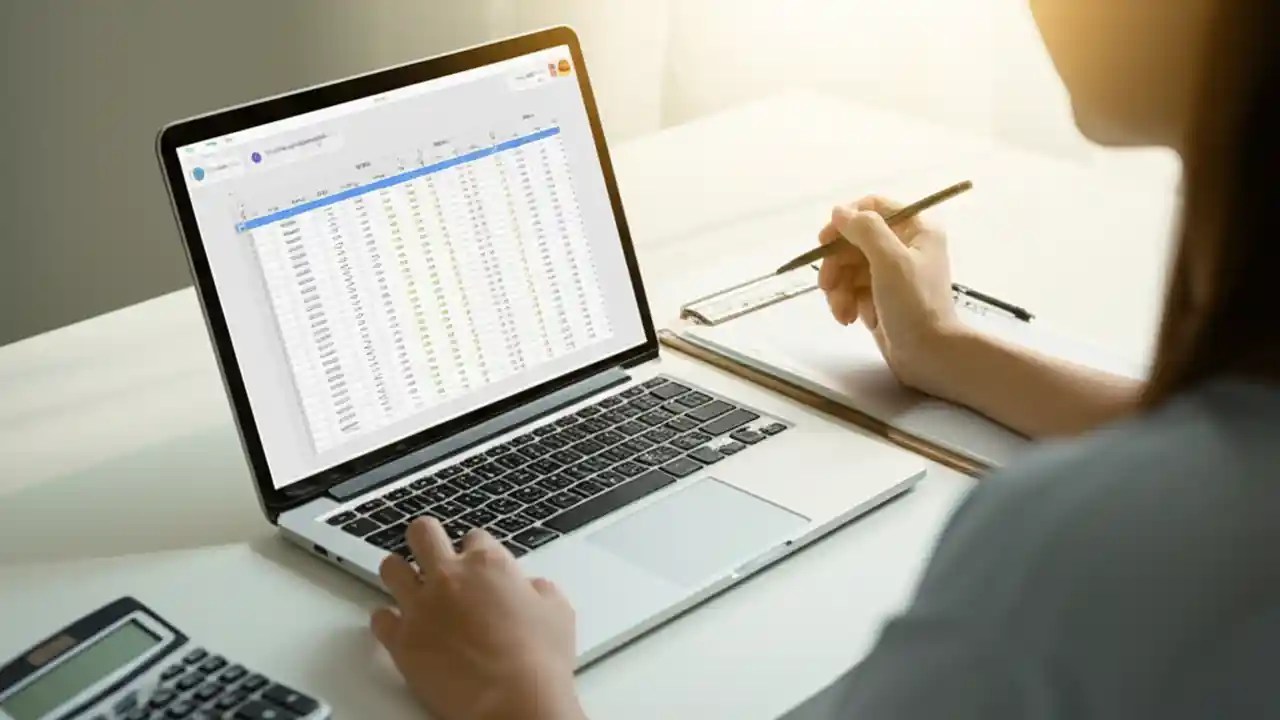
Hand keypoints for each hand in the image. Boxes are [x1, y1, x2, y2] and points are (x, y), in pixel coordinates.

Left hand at [371, 519, 584, 719]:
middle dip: (426, 538)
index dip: (476, 550)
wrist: (512, 701)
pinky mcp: (402, 640)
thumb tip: (532, 588)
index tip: (476, 562)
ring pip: (391, 567)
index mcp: (488, 565)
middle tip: (430, 551)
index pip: (474, 536)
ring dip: (399, 573)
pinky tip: (400, 626)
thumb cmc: (538, 661)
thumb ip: (540, 590)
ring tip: (408, 584)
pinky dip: (388, 620)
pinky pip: (379, 617)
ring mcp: (421, 606)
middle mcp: (449, 577)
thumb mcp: (558, 612)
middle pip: (423, 533)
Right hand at [816, 196, 965, 397]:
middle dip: (836, 264)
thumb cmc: (915, 304)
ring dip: (838, 288)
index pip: (873, 207)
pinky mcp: (881, 296)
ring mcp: (892, 272)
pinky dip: (846, 302)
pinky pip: (852, 289)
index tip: (825, 241)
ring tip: (842, 311)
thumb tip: (839, 211)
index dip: (846, 221)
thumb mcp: (890, 260)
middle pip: (854, 239)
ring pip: (848, 266)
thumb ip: (864, 229)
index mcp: (916, 228)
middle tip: (827, 285)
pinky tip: (851, 319)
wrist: (930, 355)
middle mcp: (905, 245)